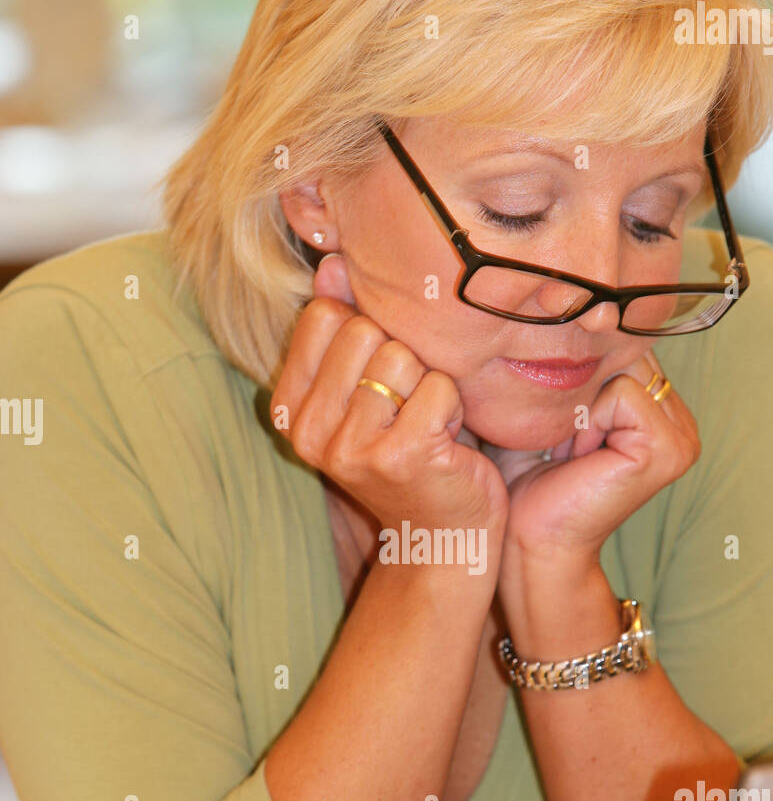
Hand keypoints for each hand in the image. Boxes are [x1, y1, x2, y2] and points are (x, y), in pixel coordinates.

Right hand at [269, 254, 508, 541]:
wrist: (438, 537)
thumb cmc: (406, 455)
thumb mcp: (363, 390)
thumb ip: (341, 327)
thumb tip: (332, 263)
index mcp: (289, 409)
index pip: (326, 316)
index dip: (368, 335)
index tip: (379, 385)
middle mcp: (310, 431)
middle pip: (364, 330)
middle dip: (402, 359)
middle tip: (408, 407)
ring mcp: (351, 448)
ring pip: (401, 357)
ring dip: (429, 385)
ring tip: (426, 424)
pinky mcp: (401, 456)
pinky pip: (439, 386)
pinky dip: (454, 406)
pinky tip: (446, 441)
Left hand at [498, 350, 700, 577]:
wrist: (529, 539)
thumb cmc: (528, 478)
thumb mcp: (551, 408)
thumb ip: (572, 364)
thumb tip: (564, 306)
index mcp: (659, 411)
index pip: (623, 346)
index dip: (581, 373)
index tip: (560, 425)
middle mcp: (679, 421)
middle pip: (624, 353)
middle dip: (581, 388)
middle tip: (564, 442)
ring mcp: (681, 436)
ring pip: (621, 368)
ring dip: (581, 407)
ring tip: (571, 450)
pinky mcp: (670, 448)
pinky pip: (622, 393)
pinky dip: (588, 421)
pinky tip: (582, 457)